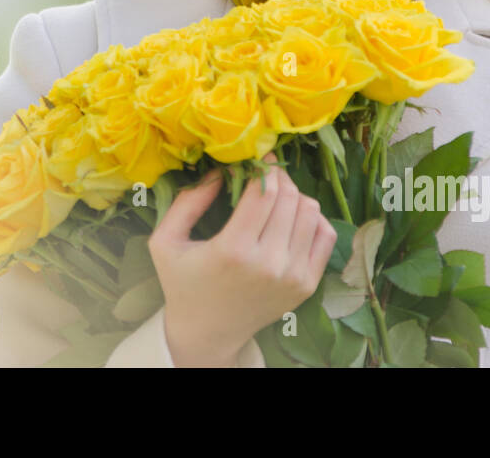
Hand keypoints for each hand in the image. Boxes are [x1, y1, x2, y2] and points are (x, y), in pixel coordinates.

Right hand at [149, 150, 336, 366]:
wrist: (208, 332)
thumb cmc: (183, 282)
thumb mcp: (165, 241)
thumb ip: (187, 202)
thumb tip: (220, 171)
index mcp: (233, 250)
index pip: (264, 192)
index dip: (264, 167)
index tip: (258, 157)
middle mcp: (269, 264)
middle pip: (289, 198)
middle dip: (278, 177)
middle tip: (265, 174)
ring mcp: (293, 276)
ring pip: (310, 211)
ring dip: (294, 195)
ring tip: (276, 196)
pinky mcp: (307, 285)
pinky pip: (325, 234)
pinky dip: (312, 218)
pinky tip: (291, 218)